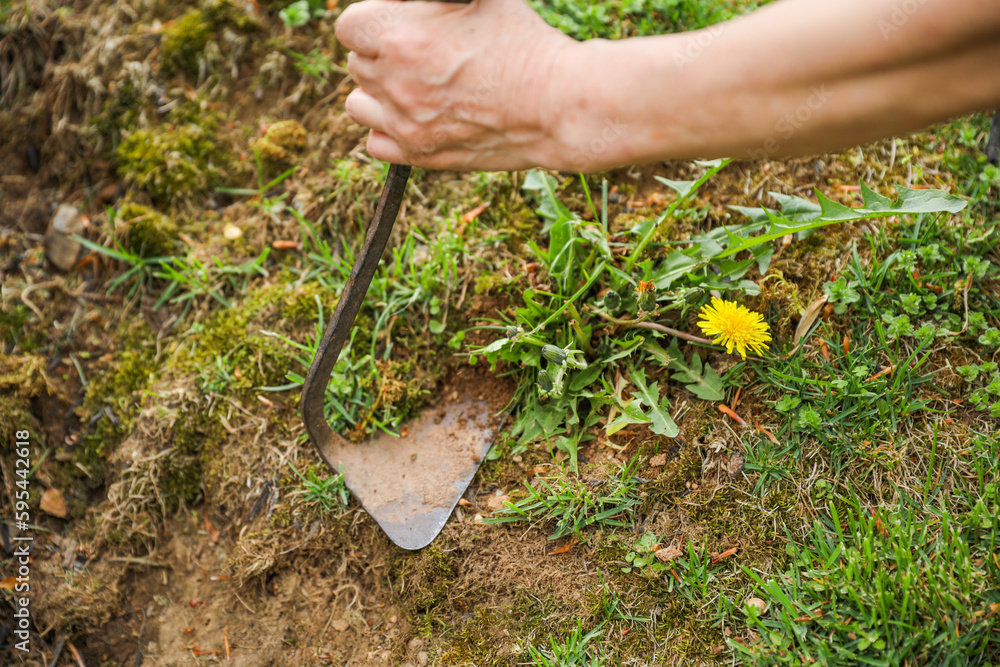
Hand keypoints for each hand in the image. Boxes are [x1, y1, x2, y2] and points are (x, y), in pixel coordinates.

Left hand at [335, 0, 576, 170]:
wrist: (557, 104)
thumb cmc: (525, 44)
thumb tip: (419, 6)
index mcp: (400, 37)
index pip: (350, 25)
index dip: (374, 18)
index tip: (401, 20)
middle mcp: (394, 83)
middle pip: (356, 62)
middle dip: (380, 51)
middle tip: (421, 50)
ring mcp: (405, 124)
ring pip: (357, 104)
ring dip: (377, 91)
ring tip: (412, 84)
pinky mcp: (420, 154)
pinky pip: (374, 143)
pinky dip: (388, 130)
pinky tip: (417, 116)